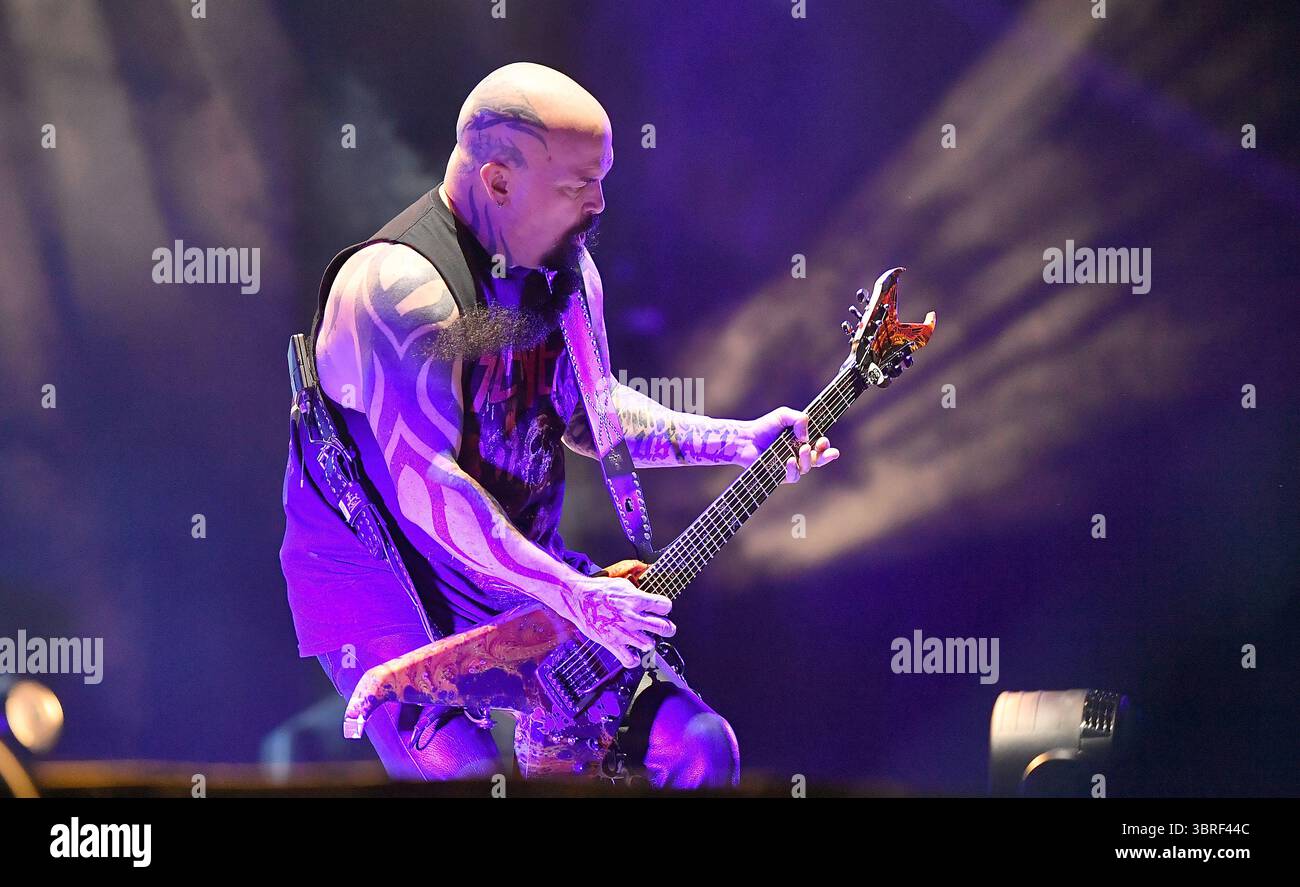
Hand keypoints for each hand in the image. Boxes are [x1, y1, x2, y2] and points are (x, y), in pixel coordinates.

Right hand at [558, 569, 674, 668]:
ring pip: (649, 645)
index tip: (661, 609)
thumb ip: (638, 595)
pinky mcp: (612, 643)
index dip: (665, 608)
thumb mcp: (623, 585)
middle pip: (663, 627)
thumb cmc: (598, 590)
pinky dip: (634, 659)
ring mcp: (623, 632)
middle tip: (666, 628)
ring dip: (649, 642)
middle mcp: (632, 617)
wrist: (578, 598)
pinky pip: (630, 660)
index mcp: (636, 599)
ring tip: (644, 638)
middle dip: (668, 628)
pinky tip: (633, 653)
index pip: (665, 606)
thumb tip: (649, 601)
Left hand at [740, 407, 839, 483]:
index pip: (820, 445)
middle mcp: (798, 454)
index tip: (824, 441)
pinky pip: (794, 476)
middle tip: (832, 453)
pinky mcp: (781, 475)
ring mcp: (790, 466)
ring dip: (808, 458)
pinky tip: (790, 460)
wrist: (746, 439)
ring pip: (807, 467)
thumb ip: (799, 419)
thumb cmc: (764, 426)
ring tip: (803, 448)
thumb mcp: (783, 415)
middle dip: (828, 456)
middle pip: (819, 459)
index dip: (825, 445)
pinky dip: (794, 469)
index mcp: (802, 440)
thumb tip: (806, 437)